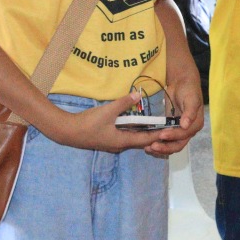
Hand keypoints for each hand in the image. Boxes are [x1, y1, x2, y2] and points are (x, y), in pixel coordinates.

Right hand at [51, 92, 192, 153]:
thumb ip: (124, 102)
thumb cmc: (88, 123)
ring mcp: (114, 144)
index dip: (159, 134)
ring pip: (134, 139)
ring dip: (144, 133)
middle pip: (142, 141)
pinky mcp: (108, 140)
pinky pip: (126, 136)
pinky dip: (134, 131)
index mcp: (123, 141)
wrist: (68, 132)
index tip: (171, 130)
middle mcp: (120, 145)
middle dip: (155, 134)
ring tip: (156, 125)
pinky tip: (137, 124)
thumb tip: (138, 94)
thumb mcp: (108, 111)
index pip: (147, 139)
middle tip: (167, 126)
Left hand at [143, 66, 205, 158]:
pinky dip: (158, 144)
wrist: (181, 83)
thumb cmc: (188, 89)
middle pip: (178, 144)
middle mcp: (188, 131)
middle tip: (152, 146)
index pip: (184, 135)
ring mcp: (179, 131)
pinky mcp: (170, 129)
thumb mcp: (191, 98)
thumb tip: (185, 125)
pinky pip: (165, 140)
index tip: (161, 135)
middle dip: (165, 147)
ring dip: (160, 149)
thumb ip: (190, 112)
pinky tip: (148, 145)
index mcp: (195, 124)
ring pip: (171, 145)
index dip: (173, 136)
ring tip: (148, 148)